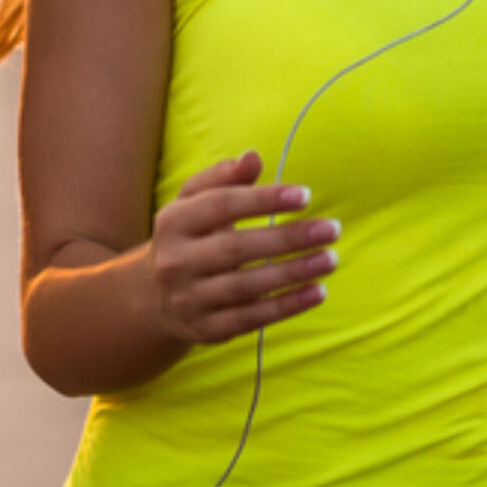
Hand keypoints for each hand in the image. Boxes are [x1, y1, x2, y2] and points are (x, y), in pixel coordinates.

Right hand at [145, 151, 339, 347]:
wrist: (154, 296)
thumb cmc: (189, 237)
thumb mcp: (195, 203)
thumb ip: (223, 178)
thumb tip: (252, 157)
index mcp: (173, 222)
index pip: (220, 206)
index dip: (264, 200)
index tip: (305, 195)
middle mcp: (175, 261)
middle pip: (236, 248)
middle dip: (288, 238)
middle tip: (331, 229)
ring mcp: (189, 299)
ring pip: (246, 286)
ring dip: (294, 273)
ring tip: (330, 259)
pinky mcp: (206, 329)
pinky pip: (252, 318)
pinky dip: (288, 306)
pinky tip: (318, 292)